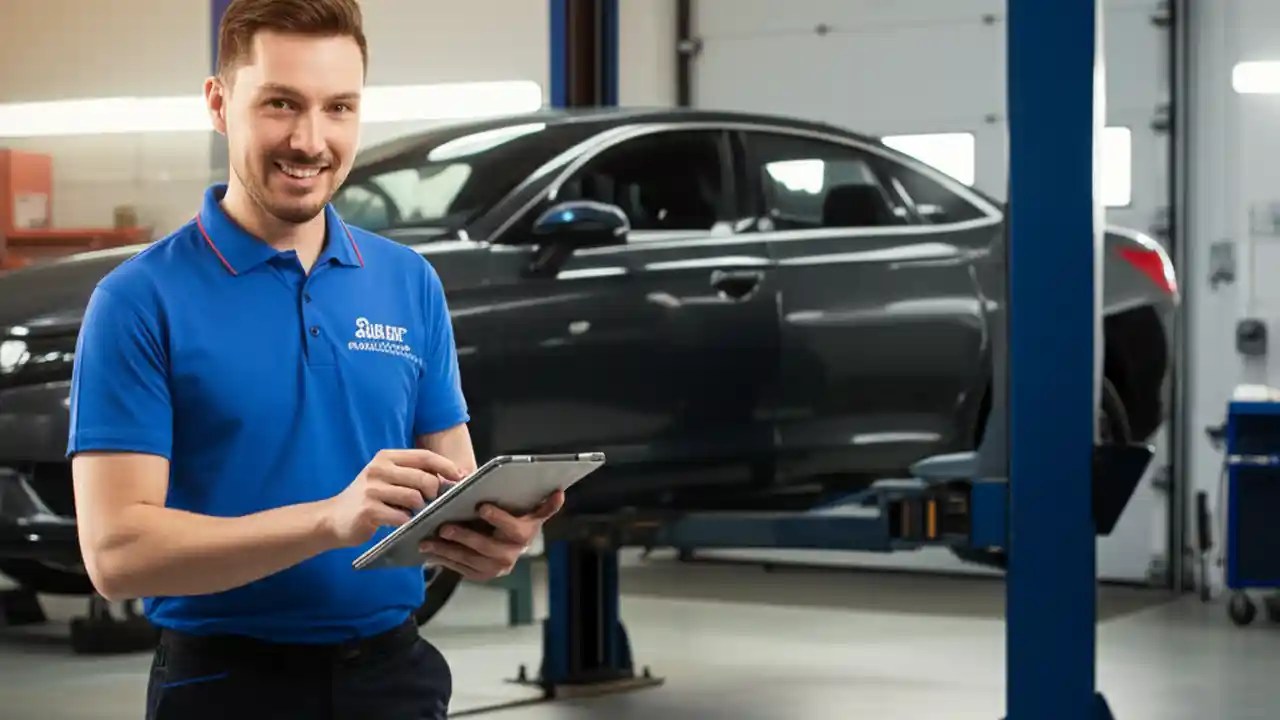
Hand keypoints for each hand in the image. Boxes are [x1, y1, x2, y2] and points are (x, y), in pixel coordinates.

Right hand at [324, 449, 465, 546]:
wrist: (333, 518)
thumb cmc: (369, 499)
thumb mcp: (388, 479)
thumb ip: (414, 474)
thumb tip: (453, 476)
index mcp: (386, 457)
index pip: (424, 456)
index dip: (446, 466)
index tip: (460, 477)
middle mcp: (378, 469)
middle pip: (423, 477)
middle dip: (435, 492)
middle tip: (433, 502)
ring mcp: (372, 489)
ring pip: (414, 497)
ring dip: (420, 509)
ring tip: (414, 513)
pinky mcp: (368, 510)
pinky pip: (401, 516)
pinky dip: (407, 522)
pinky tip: (403, 524)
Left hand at [419, 489, 565, 580]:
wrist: (512, 543)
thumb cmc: (517, 517)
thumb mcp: (531, 509)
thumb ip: (544, 504)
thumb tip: (560, 493)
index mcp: (526, 533)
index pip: (513, 527)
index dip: (498, 518)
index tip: (482, 506)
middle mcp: (513, 554)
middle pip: (487, 547)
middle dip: (465, 537)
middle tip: (445, 526)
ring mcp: (497, 567)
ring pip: (470, 560)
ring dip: (448, 550)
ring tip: (428, 540)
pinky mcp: (483, 575)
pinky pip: (461, 569)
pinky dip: (444, 560)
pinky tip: (430, 550)